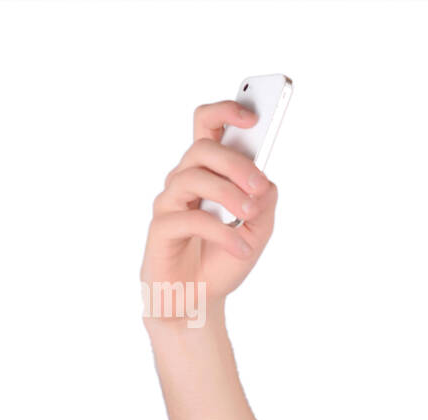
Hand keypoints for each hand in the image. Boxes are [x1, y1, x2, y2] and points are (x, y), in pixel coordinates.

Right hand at [140, 100, 280, 326]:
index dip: (227, 111)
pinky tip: (242, 250)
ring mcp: (170, 202)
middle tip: (260, 185)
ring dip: (229, 194)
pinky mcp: (161, 228)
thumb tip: (266, 182)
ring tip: (251, 217)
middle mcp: (185, 180)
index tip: (255, 116)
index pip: (208, 126)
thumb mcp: (258, 232)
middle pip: (203, 147)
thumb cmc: (223, 260)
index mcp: (209, 172)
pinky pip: (191, 219)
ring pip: (194, 177)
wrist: (199, 301)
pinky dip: (222, 234)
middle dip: (236, 162)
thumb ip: (265, 204)